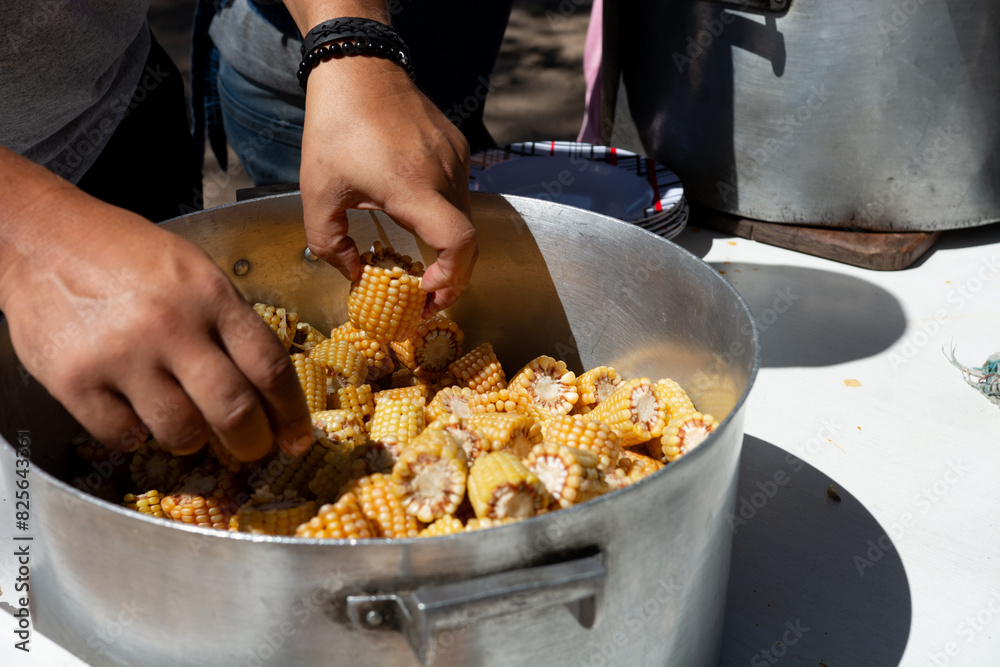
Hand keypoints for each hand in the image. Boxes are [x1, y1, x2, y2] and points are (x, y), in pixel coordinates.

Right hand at [0, 168, 312, 459]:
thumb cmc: (126, 254)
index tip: (296, 438)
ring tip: (188, 426)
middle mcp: (172, 327)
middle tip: (252, 450)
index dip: (291, 413)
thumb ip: (228, 322)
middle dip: (252, 443)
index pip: (270, 366)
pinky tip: (136, 416)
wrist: (42, 237)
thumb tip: (266, 387)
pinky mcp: (75, 380)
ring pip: (181, 432)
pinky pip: (123, 435)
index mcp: (211, 296)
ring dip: (193, 441)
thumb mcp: (195, 271)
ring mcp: (122, 356)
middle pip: (233, 410)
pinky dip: (136, 435)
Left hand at [298, 56, 478, 315]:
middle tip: (426, 299)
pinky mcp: (458, 147)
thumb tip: (355, 277)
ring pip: (466, 217)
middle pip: (469, 240)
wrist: (359, 68)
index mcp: (412, 187)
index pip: (459, 243)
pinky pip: (460, 193)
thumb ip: (330, 245)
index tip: (427, 292)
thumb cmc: (335, 127)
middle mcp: (444, 174)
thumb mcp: (317, 193)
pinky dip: (446, 217)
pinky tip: (418, 218)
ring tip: (421, 263)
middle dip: (452, 277)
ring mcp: (456, 158)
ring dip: (449, 246)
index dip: (451, 278)